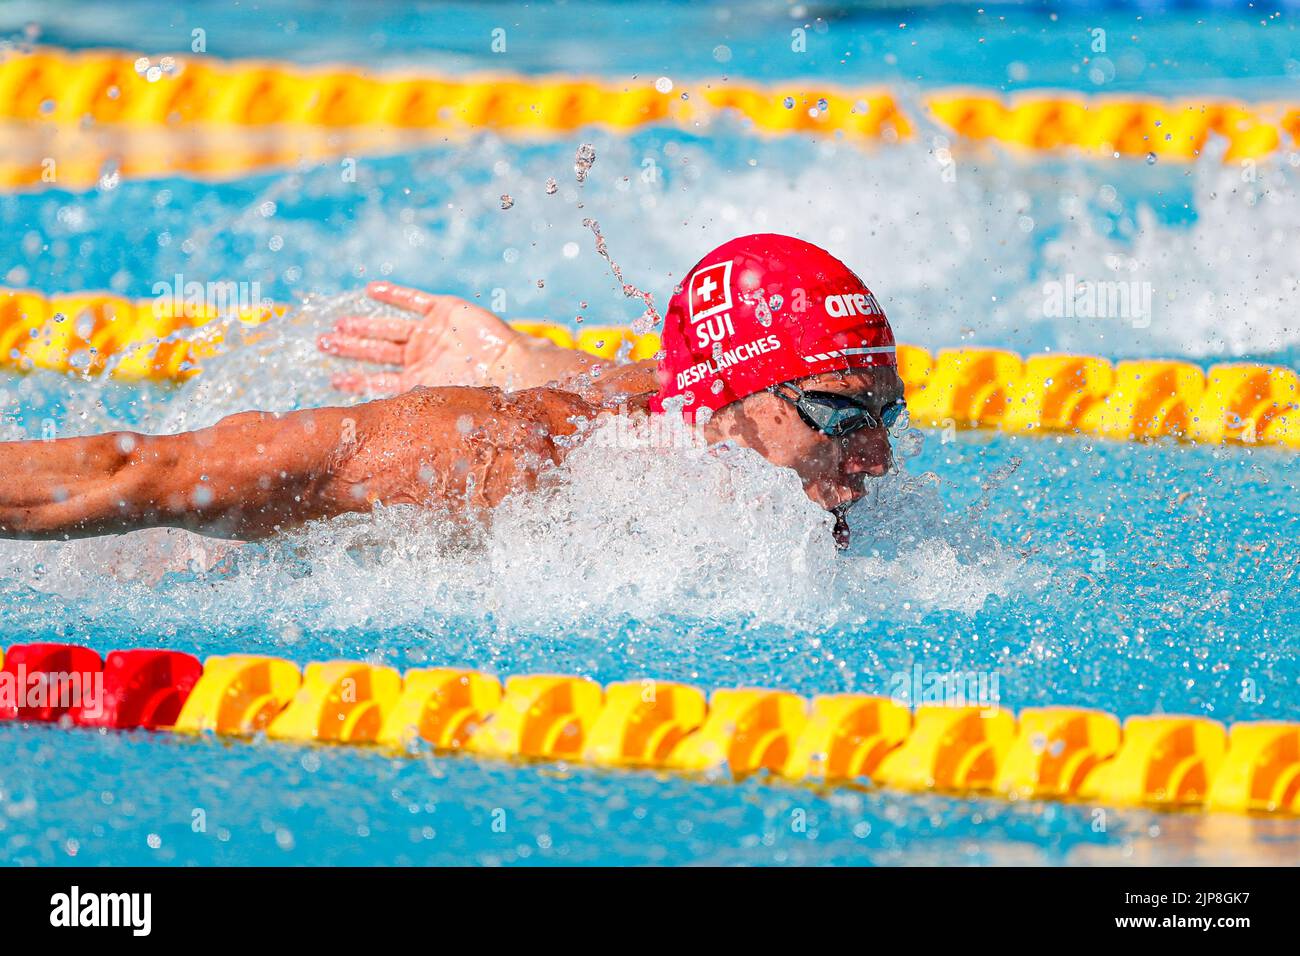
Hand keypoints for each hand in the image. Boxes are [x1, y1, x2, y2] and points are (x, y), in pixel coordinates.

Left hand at [317, 281, 520, 394]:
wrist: (512, 367)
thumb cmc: (482, 392)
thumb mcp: (441, 406)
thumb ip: (413, 411)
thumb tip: (380, 443)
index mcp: (420, 382)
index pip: (380, 382)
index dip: (356, 381)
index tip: (331, 381)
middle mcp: (422, 357)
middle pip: (377, 353)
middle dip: (350, 349)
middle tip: (322, 344)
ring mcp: (431, 334)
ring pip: (388, 328)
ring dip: (363, 326)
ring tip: (338, 324)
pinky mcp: (444, 310)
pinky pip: (414, 301)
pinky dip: (393, 296)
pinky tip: (370, 290)